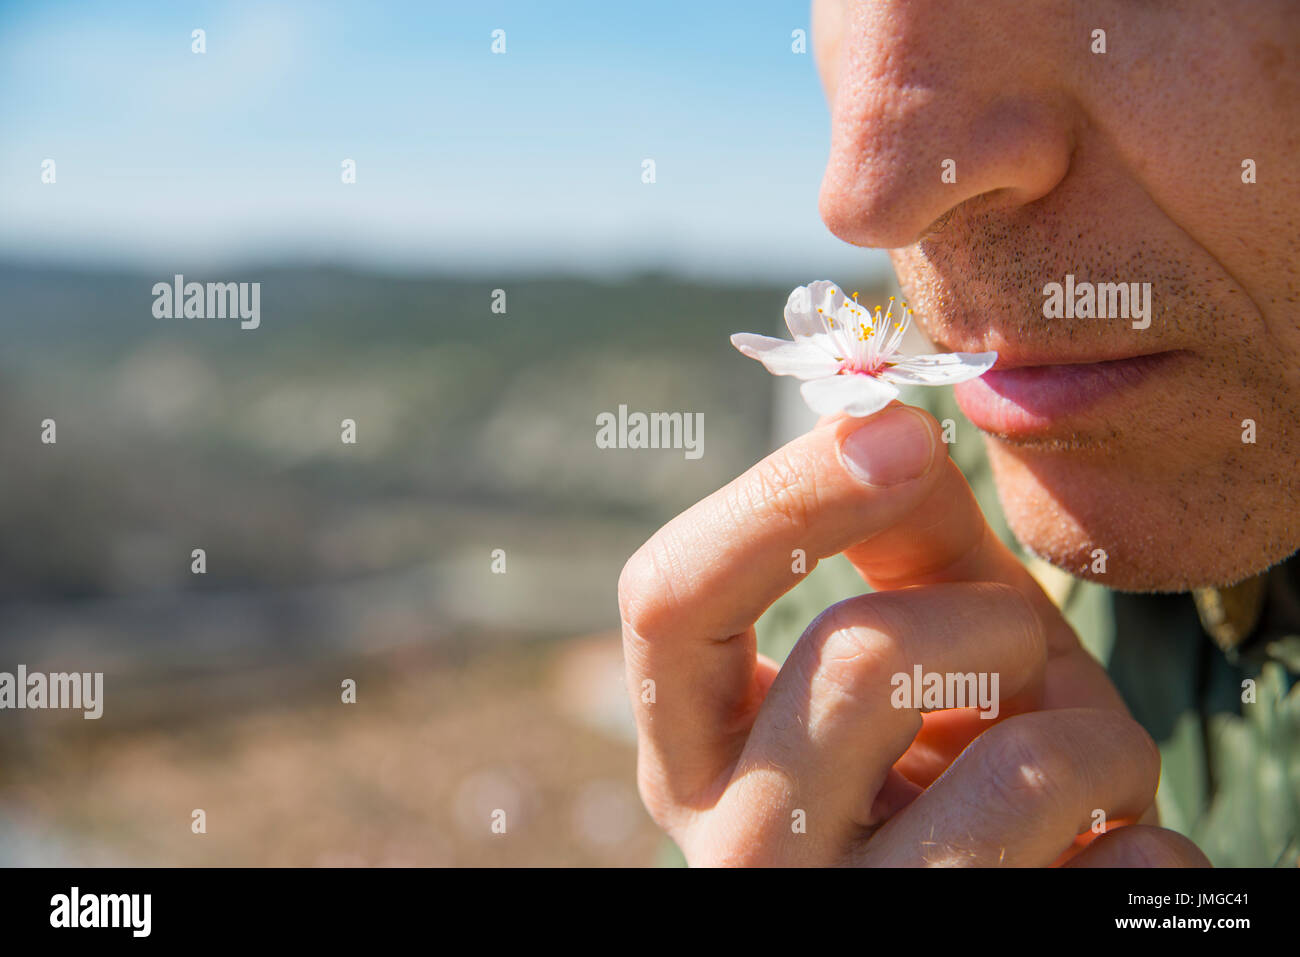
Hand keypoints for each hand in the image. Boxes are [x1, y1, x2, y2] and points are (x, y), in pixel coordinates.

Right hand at [618, 403, 1209, 865]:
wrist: (997, 905)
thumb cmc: (946, 758)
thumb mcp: (918, 642)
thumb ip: (902, 531)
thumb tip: (887, 413)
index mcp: (697, 756)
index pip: (669, 601)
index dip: (779, 497)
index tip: (896, 434)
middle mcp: (741, 851)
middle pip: (861, 657)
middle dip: (992, 625)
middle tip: (1022, 665)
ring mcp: (850, 925)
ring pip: (1018, 773)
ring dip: (1097, 737)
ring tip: (1084, 773)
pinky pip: (1121, 869)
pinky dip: (1145, 840)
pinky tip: (1097, 857)